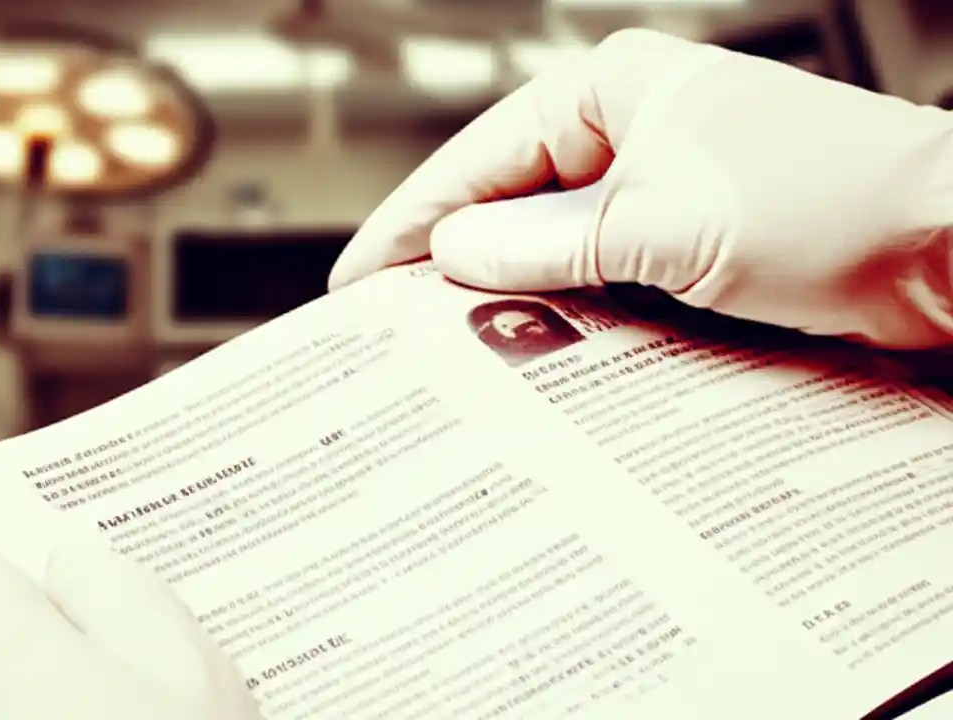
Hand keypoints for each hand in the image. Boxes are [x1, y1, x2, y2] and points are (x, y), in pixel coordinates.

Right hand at [329, 28, 952, 347]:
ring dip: (515, 294)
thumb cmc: (832, 204)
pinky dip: (570, 310)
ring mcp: (662, 186)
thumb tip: (455, 252)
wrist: (950, 249)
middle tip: (392, 324)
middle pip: (512, 200)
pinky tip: (537, 345)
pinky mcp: (689, 239)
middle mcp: (634, 130)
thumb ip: (545, 243)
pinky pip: (603, 274)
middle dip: (455, 262)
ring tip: (451, 343)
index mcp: (617, 89)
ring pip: (555, 244)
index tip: (362, 276)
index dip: (415, 221)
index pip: (483, 158)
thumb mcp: (661, 227)